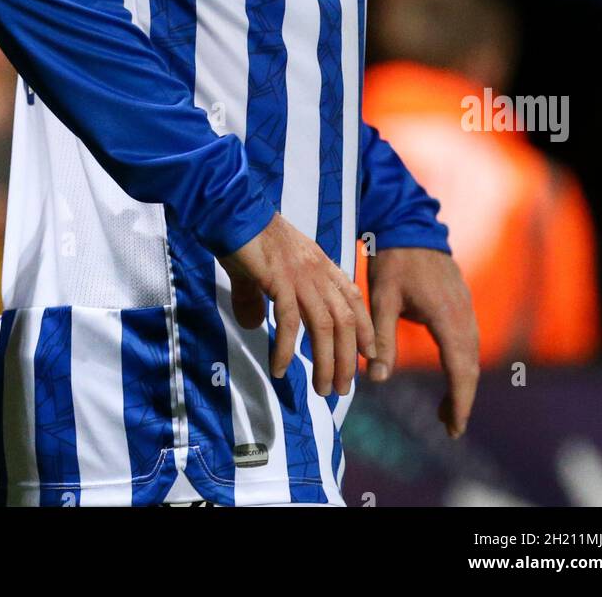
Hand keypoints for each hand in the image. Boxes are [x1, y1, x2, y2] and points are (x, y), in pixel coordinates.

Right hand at [218, 213, 376, 396]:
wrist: (233, 211)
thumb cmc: (246, 236)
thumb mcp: (262, 269)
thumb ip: (259, 296)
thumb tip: (251, 324)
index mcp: (320, 264)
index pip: (354, 299)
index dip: (365, 328)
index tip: (367, 355)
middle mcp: (317, 271)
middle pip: (344, 321)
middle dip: (347, 359)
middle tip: (341, 389)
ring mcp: (300, 276)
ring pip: (325, 327)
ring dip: (326, 362)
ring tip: (322, 390)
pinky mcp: (279, 280)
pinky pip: (290, 322)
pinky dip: (287, 349)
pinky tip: (280, 369)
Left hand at [364, 247, 479, 438]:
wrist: (409, 223)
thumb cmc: (393, 260)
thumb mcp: (381, 298)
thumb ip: (381, 337)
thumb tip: (377, 378)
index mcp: (446, 316)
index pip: (459, 369)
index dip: (459, 401)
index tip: (454, 428)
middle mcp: (463, 314)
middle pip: (470, 366)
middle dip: (462, 399)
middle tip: (450, 428)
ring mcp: (466, 307)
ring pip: (471, 354)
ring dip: (462, 383)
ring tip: (446, 411)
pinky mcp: (462, 302)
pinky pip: (468, 340)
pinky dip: (462, 364)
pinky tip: (450, 375)